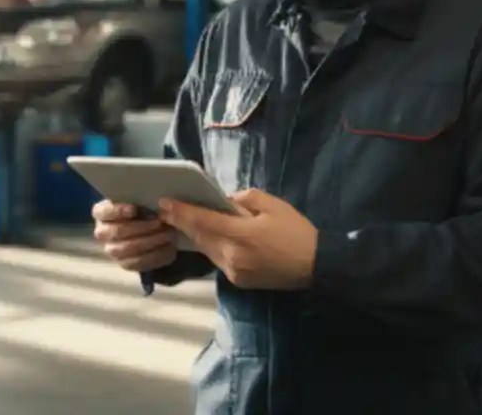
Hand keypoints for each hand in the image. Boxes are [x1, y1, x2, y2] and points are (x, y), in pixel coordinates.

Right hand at [91, 200, 177, 272]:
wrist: (156, 228)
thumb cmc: (147, 208)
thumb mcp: (147, 199)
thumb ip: (149, 199)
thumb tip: (164, 202)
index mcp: (102, 213)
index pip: (102, 212)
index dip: (116, 211)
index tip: (133, 209)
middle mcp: (103, 232)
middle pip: (116, 232)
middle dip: (140, 227)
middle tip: (159, 222)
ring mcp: (113, 250)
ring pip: (126, 249)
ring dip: (149, 241)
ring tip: (168, 234)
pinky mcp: (126, 263)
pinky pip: (138, 263)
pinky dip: (156, 255)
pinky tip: (170, 247)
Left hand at [158, 189, 316, 289]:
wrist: (317, 267)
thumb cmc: (297, 232)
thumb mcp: (273, 205)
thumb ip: (245, 200)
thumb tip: (226, 203)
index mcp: (240, 235)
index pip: (202, 221)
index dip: (181, 212)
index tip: (164, 204)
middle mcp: (231, 256)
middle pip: (200, 237)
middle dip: (184, 223)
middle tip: (169, 210)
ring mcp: (234, 272)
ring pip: (207, 250)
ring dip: (198, 236)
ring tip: (188, 221)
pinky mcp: (238, 281)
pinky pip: (219, 260)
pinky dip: (214, 247)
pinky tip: (214, 237)